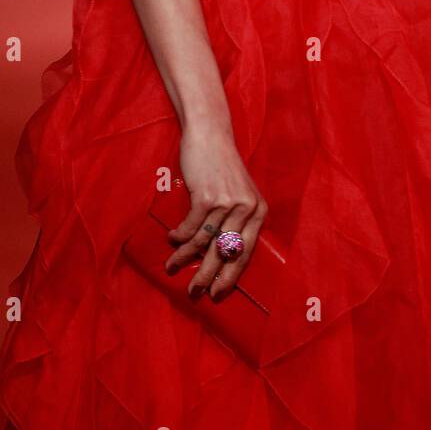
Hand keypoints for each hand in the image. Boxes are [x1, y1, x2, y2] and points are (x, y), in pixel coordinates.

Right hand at [165, 122, 267, 301]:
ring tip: (172, 266)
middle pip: (224, 253)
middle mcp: (246, 209)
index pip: (245, 253)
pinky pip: (190, 227)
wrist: (210, 135)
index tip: (218, 294)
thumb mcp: (238, 194)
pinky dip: (179, 237)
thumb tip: (219, 258)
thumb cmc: (221, 167)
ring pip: (203, 242)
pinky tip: (172, 239)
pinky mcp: (207, 196)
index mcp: (258, 211)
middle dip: (207, 276)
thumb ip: (234, 221)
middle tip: (194, 292)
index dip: (230, 276)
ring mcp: (227, 203)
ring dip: (184, 257)